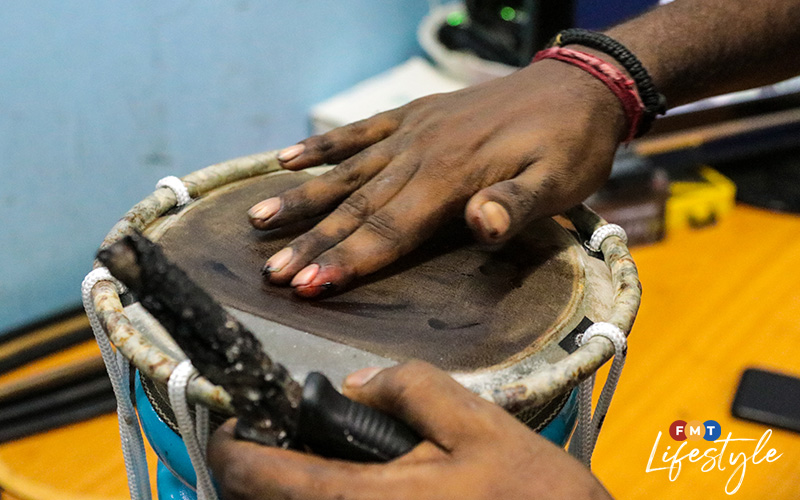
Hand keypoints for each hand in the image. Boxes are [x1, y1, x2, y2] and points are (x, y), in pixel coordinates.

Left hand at [207, 361, 612, 499]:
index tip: (236, 423)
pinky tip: (356, 486)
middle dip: (258, 470)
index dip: (232, 445)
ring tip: (319, 459)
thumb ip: (410, 387)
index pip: (258, 476)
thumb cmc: (532, 497)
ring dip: (287, 491)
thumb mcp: (478, 424)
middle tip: (283, 438)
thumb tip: (355, 383)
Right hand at [248, 60, 625, 296]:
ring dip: (302, 198)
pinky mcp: (415, 115)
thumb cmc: (571, 145)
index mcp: (452, 178)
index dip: (348, 259)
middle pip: (357, 206)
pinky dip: (321, 145)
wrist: (578, 85)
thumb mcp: (560, 182)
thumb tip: (480, 226)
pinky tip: (286, 158)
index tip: (307, 284)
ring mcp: (413, 131)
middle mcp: (421, 154)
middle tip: (270, 272)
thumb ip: (515, 206)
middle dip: (313, 242)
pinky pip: (359, 131)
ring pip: (346, 171)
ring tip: (258, 219)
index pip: (390, 228)